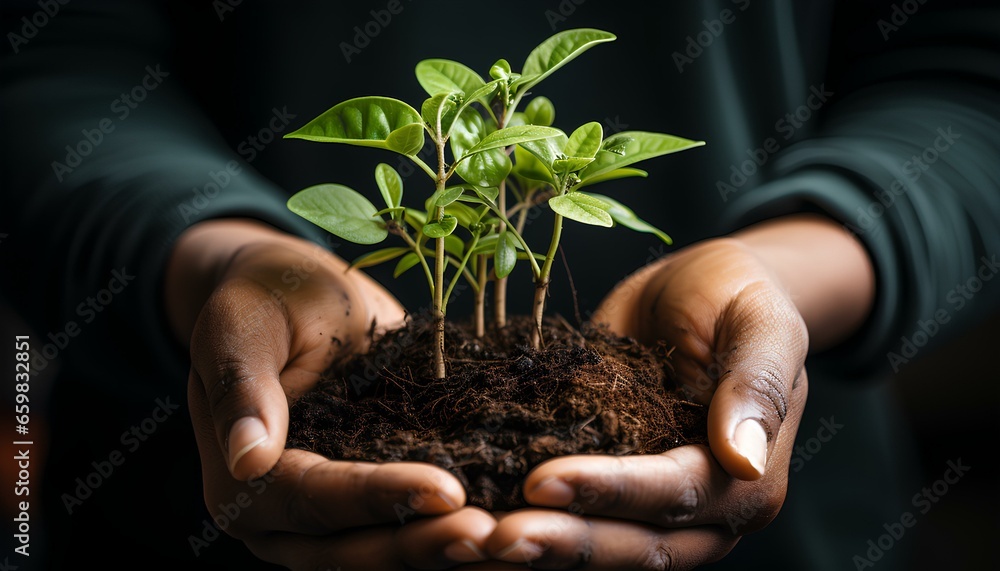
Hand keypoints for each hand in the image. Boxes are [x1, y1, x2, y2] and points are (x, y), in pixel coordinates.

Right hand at [167, 219, 495, 568]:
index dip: (380, 498)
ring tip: (514, 544)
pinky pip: (414, 530)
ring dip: (448, 554)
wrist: (295, 295)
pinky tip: (513, 530)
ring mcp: (332, 521)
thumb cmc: (265, 296)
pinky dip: (457, 532)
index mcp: (241, 483)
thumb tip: (248, 458)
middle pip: (355, 548)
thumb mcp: (243, 324)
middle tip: (493, 534)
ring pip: (388, 554)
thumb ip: (243, 386)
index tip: (447, 491)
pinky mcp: (374, 504)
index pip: (315, 501)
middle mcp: (283, 520)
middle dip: (424, 544)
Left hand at [479, 216, 873, 568]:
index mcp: (747, 478)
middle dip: (564, 543)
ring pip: (600, 550)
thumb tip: (745, 459)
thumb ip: (756, 385)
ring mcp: (650, 510)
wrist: (694, 291)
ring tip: (471, 542)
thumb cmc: (734, 296)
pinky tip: (471, 526)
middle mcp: (702, 512)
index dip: (611, 491)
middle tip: (495, 536)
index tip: (542, 480)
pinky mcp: (608, 493)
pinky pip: (571, 523)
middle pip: (634, 544)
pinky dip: (528, 527)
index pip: (675, 494)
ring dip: (539, 553)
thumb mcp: (759, 321)